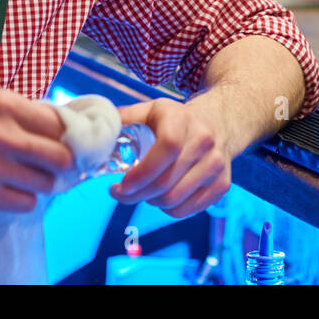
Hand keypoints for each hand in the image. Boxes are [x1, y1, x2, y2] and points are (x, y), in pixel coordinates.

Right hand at [0, 88, 73, 211]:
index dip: (68, 135)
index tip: (68, 141)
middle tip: (56, 164)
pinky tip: (14, 190)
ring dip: (44, 182)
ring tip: (32, 177)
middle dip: (63, 162)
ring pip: (46, 184)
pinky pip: (23, 203)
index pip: (61, 124)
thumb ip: (18, 108)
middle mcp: (3, 135)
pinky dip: (25, 199)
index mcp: (6, 104)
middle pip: (61, 157)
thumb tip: (56, 121)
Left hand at [109, 97, 229, 218]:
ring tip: (142, 191)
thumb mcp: (151, 109)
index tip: (120, 183)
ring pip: (175, 199)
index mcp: (182, 119)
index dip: (142, 172)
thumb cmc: (176, 119)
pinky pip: (187, 210)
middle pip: (167, 181)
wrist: (219, 123)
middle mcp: (205, 141)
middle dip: (136, 195)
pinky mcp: (222, 185)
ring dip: (150, 201)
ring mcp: (217, 164)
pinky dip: (168, 209)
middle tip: (119, 193)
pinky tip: (160, 196)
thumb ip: (123, 118)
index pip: (168, 147)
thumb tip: (95, 130)